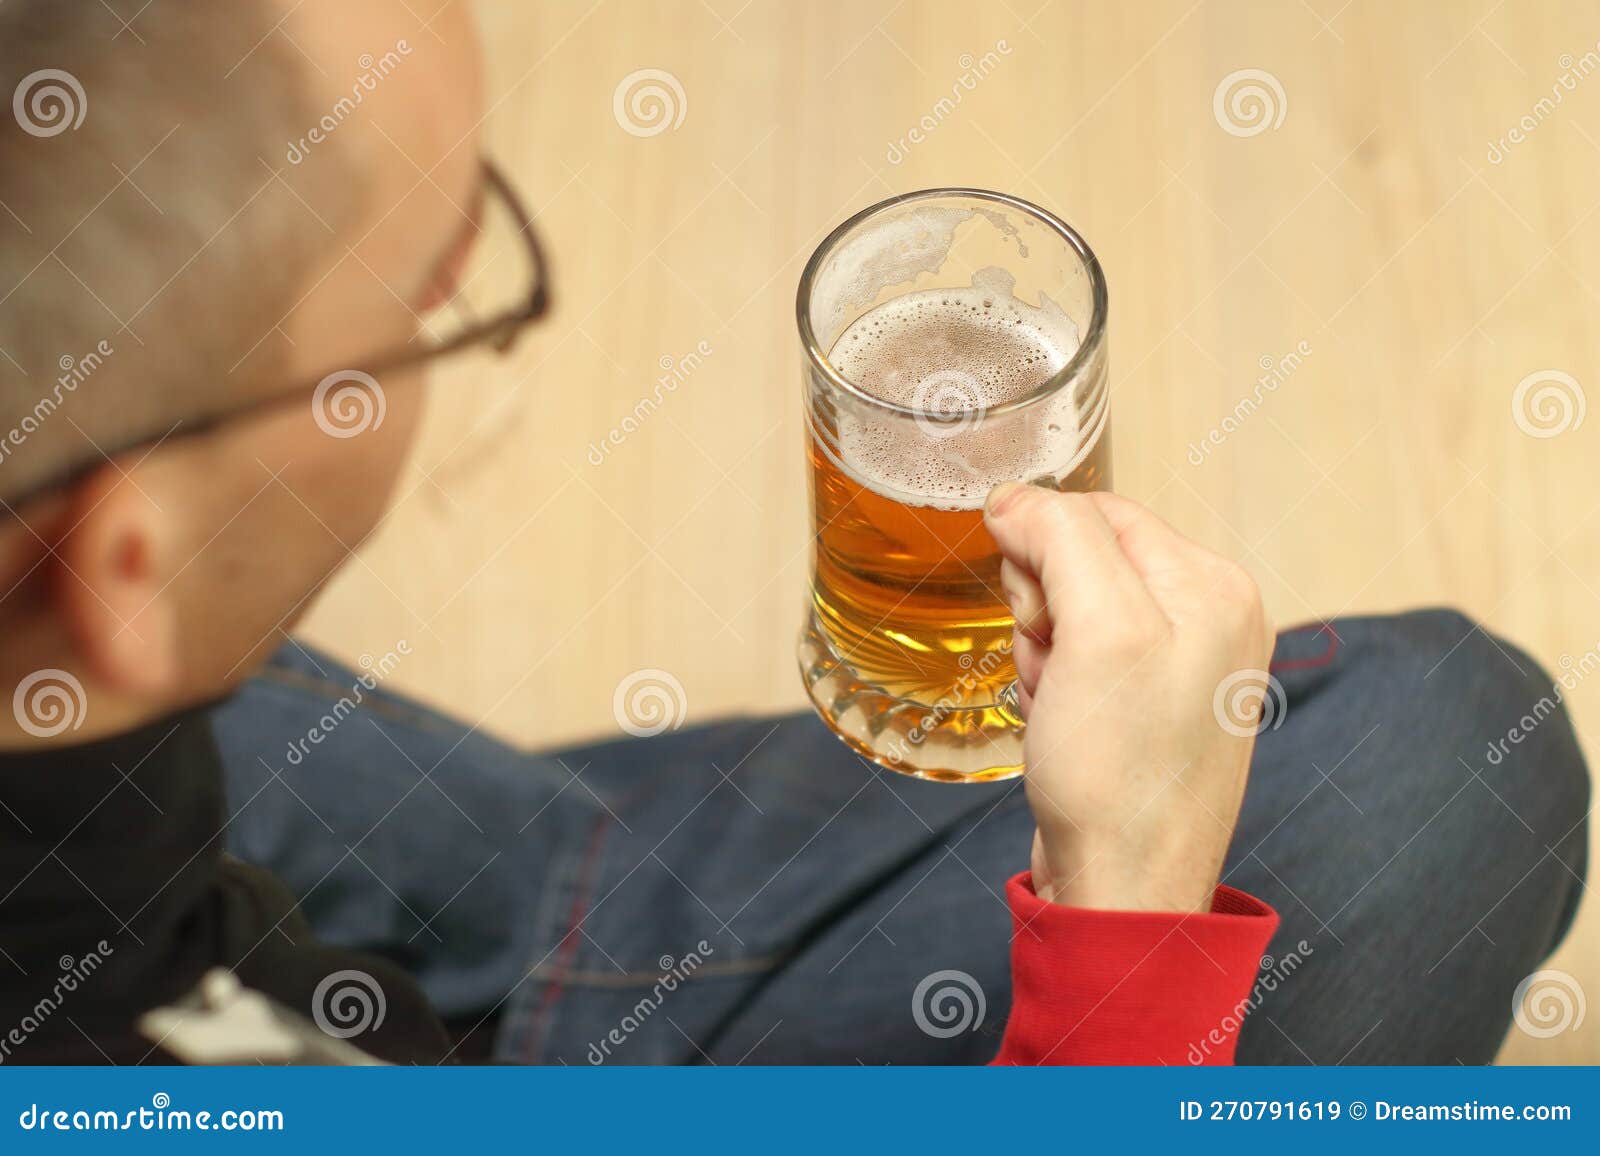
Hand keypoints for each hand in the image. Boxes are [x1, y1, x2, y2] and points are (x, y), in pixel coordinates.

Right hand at [982, 486, 1273, 913]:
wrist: (1122, 889)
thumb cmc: (1119, 777)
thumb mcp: (1096, 634)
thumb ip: (1063, 541)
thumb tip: (1018, 497)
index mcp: (1216, 585)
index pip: (1100, 512)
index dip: (1043, 552)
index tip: (1038, 612)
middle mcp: (1210, 616)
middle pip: (1083, 557)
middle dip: (1044, 607)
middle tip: (1057, 666)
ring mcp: (1181, 663)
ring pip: (1070, 607)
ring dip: (1041, 648)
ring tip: (1060, 703)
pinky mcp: (1148, 703)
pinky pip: (1077, 655)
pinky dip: (1051, 681)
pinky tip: (1061, 722)